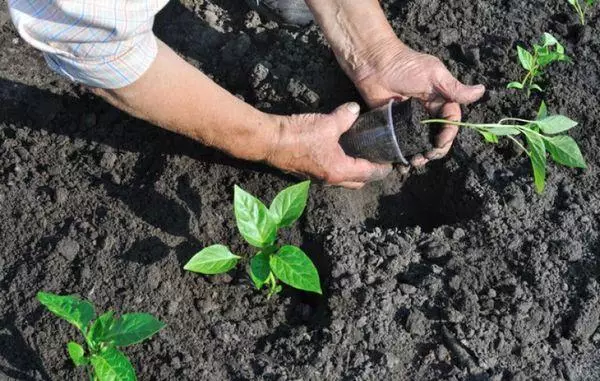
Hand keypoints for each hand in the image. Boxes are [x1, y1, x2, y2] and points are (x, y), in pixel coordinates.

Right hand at [266, 103, 392, 188]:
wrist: (270, 141)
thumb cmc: (299, 135)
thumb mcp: (327, 123)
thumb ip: (346, 116)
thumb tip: (355, 110)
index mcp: (339, 170)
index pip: (369, 173)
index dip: (382, 167)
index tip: (391, 161)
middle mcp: (330, 179)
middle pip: (358, 182)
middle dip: (370, 173)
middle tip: (377, 158)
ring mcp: (318, 178)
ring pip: (343, 179)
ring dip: (353, 171)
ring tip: (360, 154)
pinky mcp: (308, 172)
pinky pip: (330, 173)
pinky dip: (339, 166)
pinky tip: (339, 151)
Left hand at [352, 39, 485, 166]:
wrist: (374, 64)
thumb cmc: (405, 65)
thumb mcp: (434, 75)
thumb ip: (455, 88)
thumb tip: (481, 91)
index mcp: (440, 100)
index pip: (450, 122)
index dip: (448, 134)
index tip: (441, 142)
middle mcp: (426, 112)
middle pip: (436, 136)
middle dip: (435, 149)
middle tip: (428, 156)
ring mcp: (409, 120)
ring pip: (420, 143)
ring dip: (421, 155)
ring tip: (415, 162)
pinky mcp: (393, 125)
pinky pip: (401, 143)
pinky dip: (403, 155)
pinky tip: (402, 163)